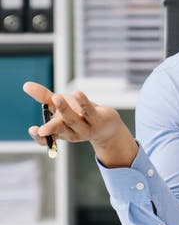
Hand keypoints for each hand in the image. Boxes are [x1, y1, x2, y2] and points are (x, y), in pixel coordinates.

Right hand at [23, 81, 137, 167]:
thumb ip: (43, 97)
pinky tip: (78, 93)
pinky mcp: (99, 119)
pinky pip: (90, 111)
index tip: (33, 130)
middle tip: (42, 128)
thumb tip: (25, 85)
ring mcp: (86, 127)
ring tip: (57, 97)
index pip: (47, 139)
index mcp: (60, 132)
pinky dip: (83, 102)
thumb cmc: (79, 115)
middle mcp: (72, 132)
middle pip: (60, 129)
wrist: (107, 126)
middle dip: (51, 128)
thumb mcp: (60, 107)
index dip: (40, 137)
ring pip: (74, 120)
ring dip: (65, 109)